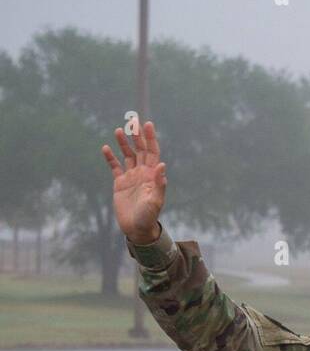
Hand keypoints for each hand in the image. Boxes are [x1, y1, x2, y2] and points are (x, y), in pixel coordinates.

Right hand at [101, 120, 166, 243]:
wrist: (137, 230)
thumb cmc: (148, 217)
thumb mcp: (155, 201)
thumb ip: (159, 184)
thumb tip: (162, 165)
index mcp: (152, 175)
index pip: (152, 152)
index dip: (150, 138)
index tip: (147, 124)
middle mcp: (142, 173)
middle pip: (140, 150)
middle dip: (137, 135)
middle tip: (132, 120)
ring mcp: (131, 177)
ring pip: (127, 155)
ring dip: (123, 143)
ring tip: (118, 130)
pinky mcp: (120, 183)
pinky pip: (115, 167)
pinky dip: (111, 158)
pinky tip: (106, 148)